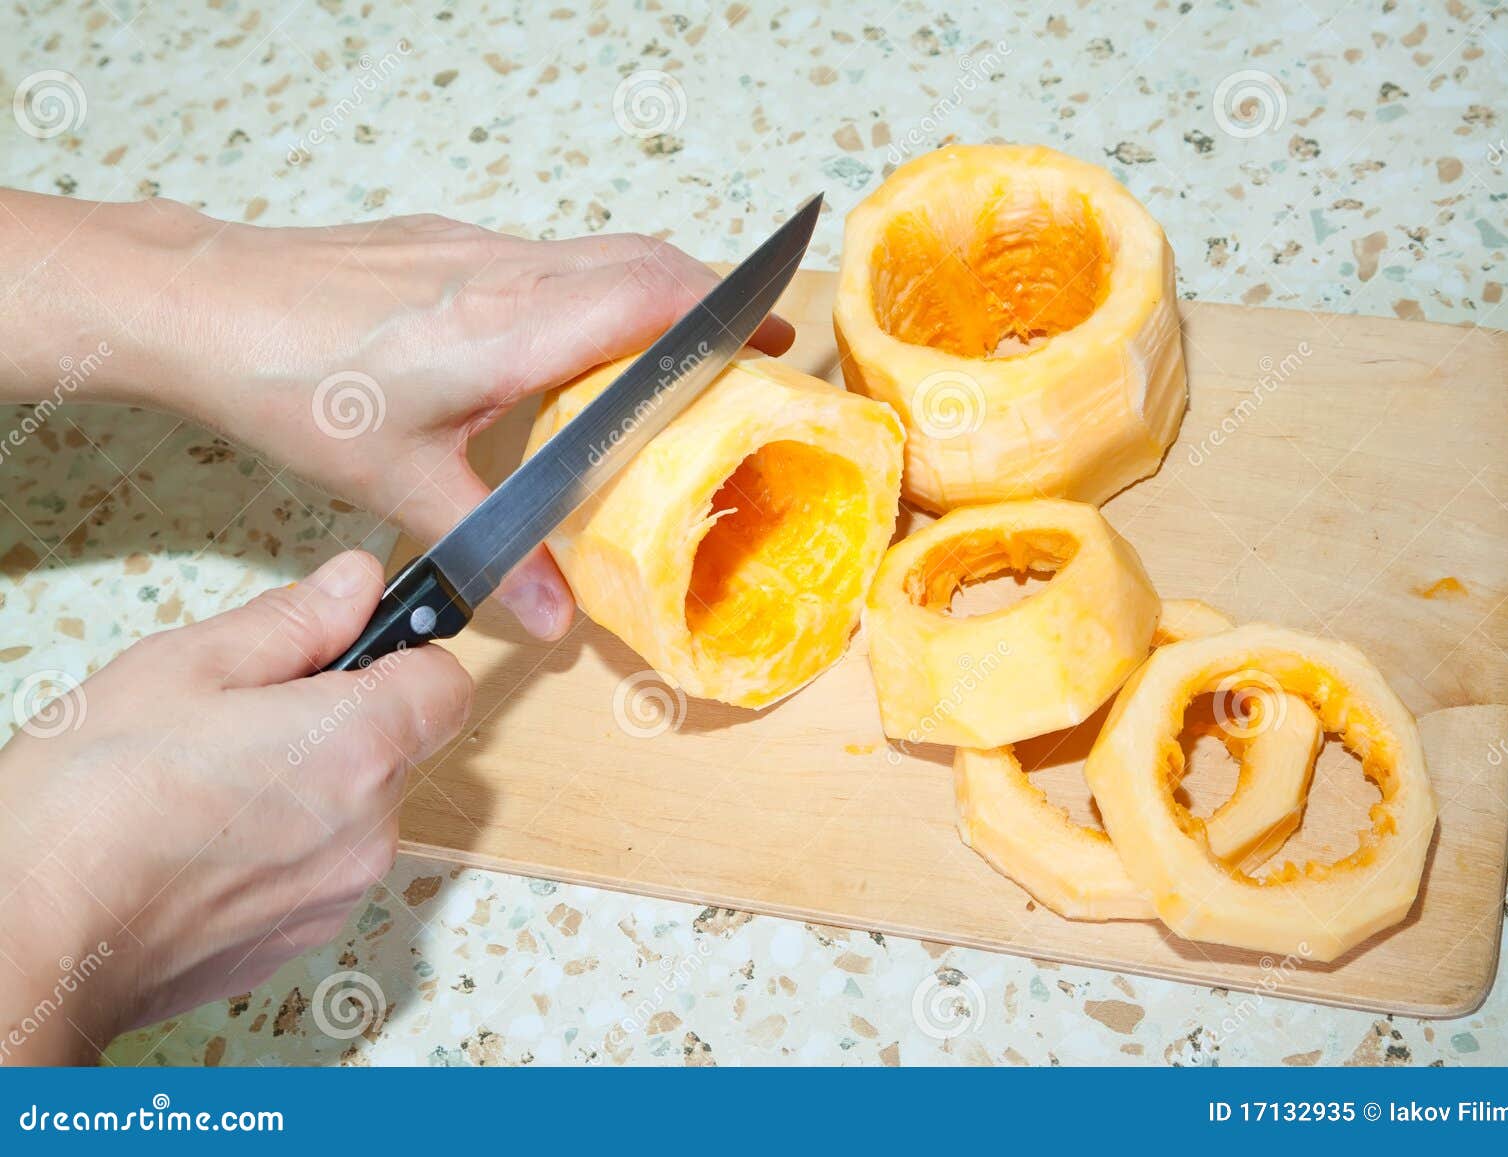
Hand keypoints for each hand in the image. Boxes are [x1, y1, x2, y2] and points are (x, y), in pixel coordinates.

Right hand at [0, 551, 469, 1063]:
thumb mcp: (184, 668)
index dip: (404, 656)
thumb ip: (293, 621)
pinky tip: (199, 840)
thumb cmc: (93, 801)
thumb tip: (359, 582)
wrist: (33, 939)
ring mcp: (339, 892)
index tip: (348, 648)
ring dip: (306, 785)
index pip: (446, 685)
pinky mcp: (302, 938)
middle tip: (238, 717)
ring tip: (204, 783)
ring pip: (355, 809)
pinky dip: (279, 846)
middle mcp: (372, 828)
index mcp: (359, 747)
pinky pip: (317, 867)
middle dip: (338, 719)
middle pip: (396, 747)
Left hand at [164, 210, 794, 639]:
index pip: (651, 297)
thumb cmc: (293, 383)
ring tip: (676, 347)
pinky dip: (594, 285)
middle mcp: (508, 273)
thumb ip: (489, 548)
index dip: (723, 312)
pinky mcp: (445, 243)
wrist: (200, 302)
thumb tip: (549, 621)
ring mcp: (476, 248)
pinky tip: (573, 337)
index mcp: (513, 327)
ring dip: (653, 286)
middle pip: (643, 260)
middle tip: (746, 348)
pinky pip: (550, 254)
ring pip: (598, 251)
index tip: (770, 340)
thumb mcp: (400, 483)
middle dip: (709, 295)